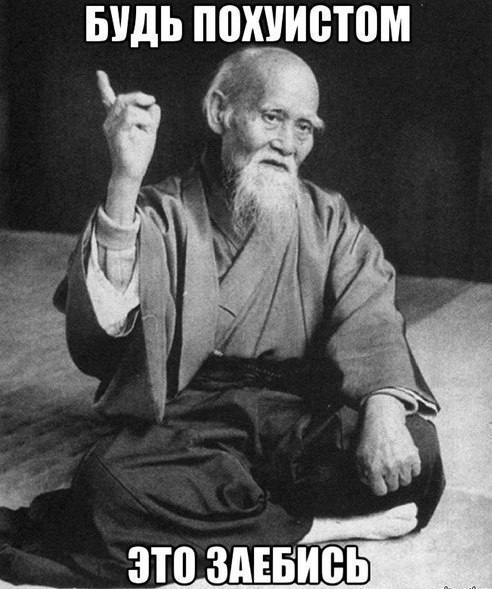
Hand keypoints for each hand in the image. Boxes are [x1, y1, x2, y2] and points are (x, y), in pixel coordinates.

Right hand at [96, 71, 160, 221]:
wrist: (132, 173)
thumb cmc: (138, 154)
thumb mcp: (149, 133)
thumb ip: (151, 118)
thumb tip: (154, 106)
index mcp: (116, 119)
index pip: (108, 99)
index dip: (103, 86)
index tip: (99, 73)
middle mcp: (110, 121)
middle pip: (123, 98)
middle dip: (139, 96)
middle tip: (151, 100)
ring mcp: (111, 127)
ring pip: (128, 106)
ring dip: (143, 114)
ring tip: (148, 127)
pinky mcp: (115, 134)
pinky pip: (129, 117)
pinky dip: (141, 120)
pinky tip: (145, 129)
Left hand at [355, 395, 420, 495]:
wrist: (383, 418)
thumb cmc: (369, 437)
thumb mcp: (358, 455)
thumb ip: (362, 473)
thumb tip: (370, 484)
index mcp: (373, 468)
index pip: (380, 491)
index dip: (379, 485)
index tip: (379, 478)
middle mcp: (388, 467)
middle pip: (394, 487)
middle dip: (389, 479)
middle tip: (387, 466)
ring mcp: (402, 462)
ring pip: (406, 481)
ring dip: (401, 474)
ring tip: (395, 461)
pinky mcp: (413, 456)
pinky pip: (416, 472)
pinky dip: (411, 467)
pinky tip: (403, 458)